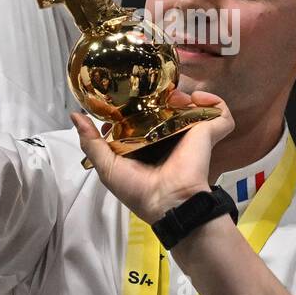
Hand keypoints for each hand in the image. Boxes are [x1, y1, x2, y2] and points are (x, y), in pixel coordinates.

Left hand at [71, 90, 234, 222]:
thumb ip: (91, 141)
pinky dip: (214, 102)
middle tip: (155, 92)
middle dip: (164, 94)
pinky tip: (199, 98)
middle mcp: (170, 135)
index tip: (127, 96)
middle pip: (169, 106)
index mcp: (148, 143)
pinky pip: (221, 113)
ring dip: (187, 95)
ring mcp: (191, 133)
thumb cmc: (137, 188)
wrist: (169, 202)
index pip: (144, 115)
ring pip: (193, 104)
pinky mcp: (209, 133)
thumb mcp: (106, 166)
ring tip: (176, 97)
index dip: (137, 103)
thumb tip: (74, 115)